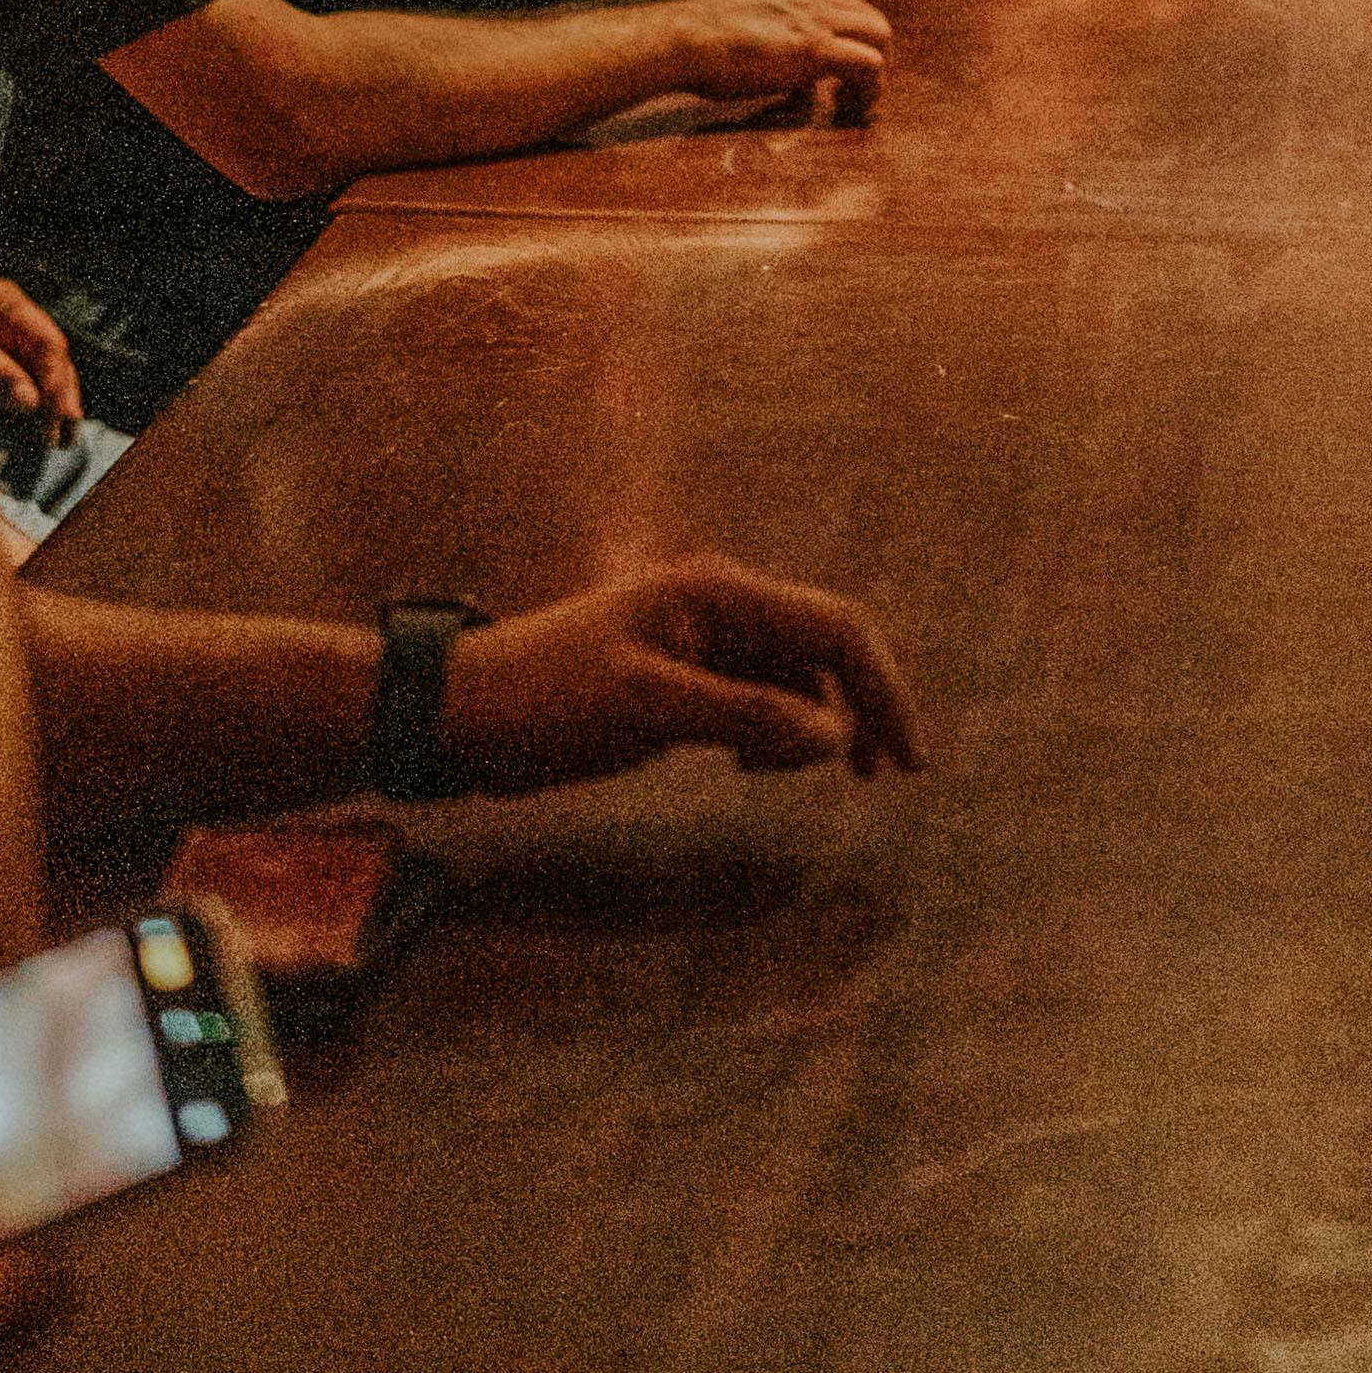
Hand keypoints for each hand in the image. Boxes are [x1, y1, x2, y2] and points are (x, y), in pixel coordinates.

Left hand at [0, 280, 80, 429]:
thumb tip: (31, 402)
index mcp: (8, 303)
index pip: (47, 341)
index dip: (58, 376)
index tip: (61, 409)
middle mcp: (14, 318)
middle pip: (49, 356)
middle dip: (61, 392)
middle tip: (68, 427)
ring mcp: (5, 337)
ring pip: (40, 369)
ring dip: (51, 401)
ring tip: (59, 435)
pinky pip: (22, 378)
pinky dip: (32, 400)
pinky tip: (40, 422)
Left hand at [440, 556, 924, 789]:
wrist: (464, 710)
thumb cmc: (549, 701)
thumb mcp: (650, 708)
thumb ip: (747, 715)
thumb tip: (837, 737)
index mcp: (720, 593)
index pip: (835, 627)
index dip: (883, 688)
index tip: (908, 759)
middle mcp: (721, 605)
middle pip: (825, 645)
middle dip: (862, 705)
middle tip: (885, 779)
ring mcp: (700, 638)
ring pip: (793, 675)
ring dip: (818, 721)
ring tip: (819, 779)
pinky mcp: (680, 674)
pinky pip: (756, 695)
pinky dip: (774, 729)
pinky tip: (755, 767)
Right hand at [662, 0, 890, 116]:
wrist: (682, 39)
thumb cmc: (696, 41)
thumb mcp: (741, 25)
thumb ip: (766, 37)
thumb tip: (773, 65)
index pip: (838, 6)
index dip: (843, 39)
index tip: (831, 69)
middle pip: (868, 16)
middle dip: (872, 50)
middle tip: (857, 85)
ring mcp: (816, 18)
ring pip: (878, 34)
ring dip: (875, 69)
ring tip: (858, 100)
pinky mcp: (816, 47)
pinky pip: (868, 63)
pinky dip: (870, 87)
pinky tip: (853, 107)